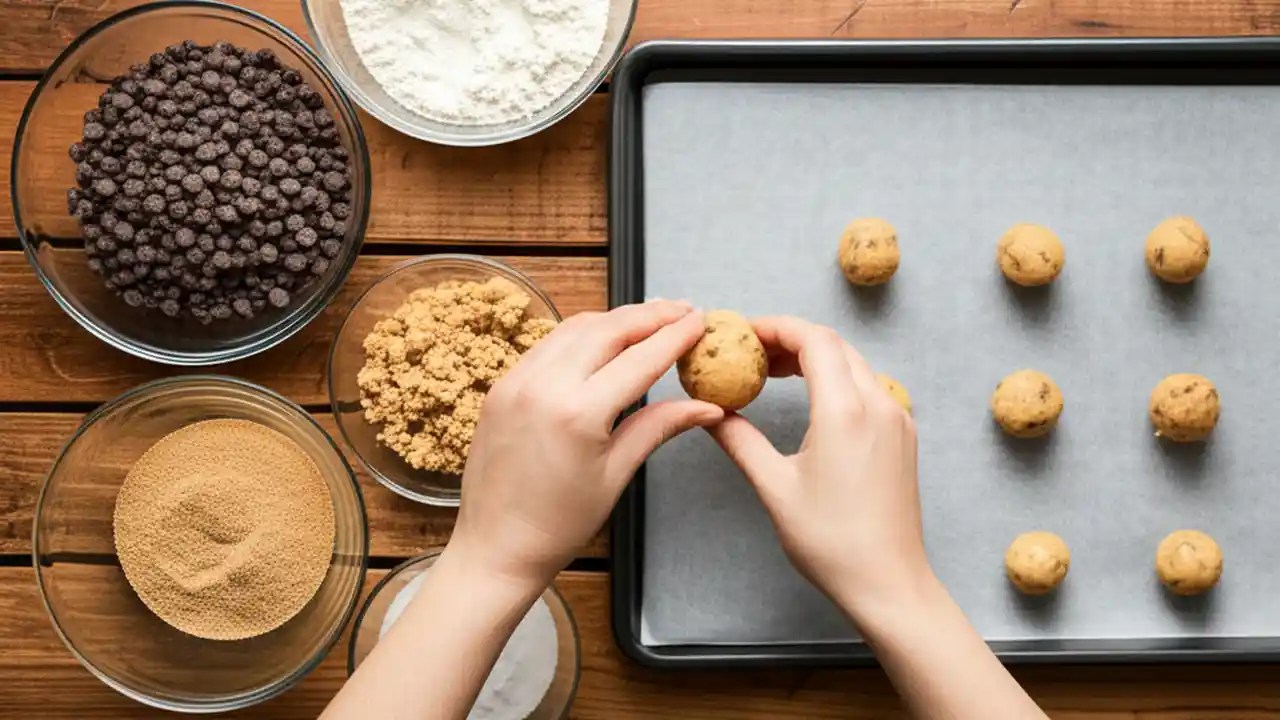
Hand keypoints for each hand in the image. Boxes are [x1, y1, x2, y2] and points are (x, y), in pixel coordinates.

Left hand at [448, 301, 723, 592]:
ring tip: (650, 317)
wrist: (495, 547)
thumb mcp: (616, 474)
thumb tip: (708, 407)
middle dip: (650, 315)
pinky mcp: (501, 385)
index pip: (640, 359)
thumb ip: (659, 427)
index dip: (675, 336)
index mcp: (578, 413)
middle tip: (683, 310)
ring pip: (575, 328)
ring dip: (616, 318)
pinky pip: (548, 344)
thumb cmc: (558, 524)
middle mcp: (543, 386)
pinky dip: (581, 333)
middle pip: (608, 329)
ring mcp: (516, 381)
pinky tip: (604, 337)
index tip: (701, 321)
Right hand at [708, 316, 930, 621]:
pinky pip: (868, 387)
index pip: (813, 339)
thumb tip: (711, 413)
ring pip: (853, 364)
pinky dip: (836, 379)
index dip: (775, 327)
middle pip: (834, 345)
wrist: (889, 583)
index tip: (742, 333)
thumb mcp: (774, 487)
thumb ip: (740, 441)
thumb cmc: (833, 542)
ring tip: (772, 373)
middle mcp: (878, 405)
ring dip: (814, 357)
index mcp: (845, 411)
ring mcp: (896, 419)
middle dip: (790, 339)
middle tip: (750, 352)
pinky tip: (811, 399)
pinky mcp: (902, 436)